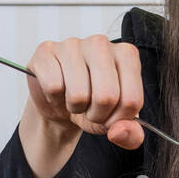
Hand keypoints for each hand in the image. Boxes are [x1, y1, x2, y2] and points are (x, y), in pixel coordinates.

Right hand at [24, 36, 144, 149]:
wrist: (61, 102)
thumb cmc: (92, 104)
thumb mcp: (116, 122)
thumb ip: (131, 134)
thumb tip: (119, 131)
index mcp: (127, 55)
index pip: (132, 100)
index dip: (118, 119)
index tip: (110, 115)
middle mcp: (101, 44)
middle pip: (106, 97)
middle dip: (97, 115)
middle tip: (90, 109)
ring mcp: (72, 44)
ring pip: (78, 94)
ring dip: (75, 107)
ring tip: (75, 98)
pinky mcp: (46, 51)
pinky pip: (53, 86)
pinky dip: (55, 98)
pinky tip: (59, 91)